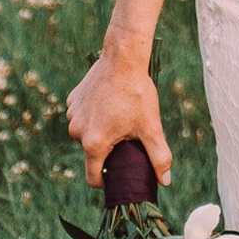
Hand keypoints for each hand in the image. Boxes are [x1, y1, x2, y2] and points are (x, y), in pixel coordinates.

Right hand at [66, 44, 171, 191]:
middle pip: (92, 153)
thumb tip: (165, 181)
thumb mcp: (151, 126)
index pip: (93, 177)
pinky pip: (82, 116)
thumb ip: (159, 156)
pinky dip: (93, 115)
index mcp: (93, 143)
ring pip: (86, 133)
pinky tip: (109, 104)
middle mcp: (77, 131)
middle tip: (126, 139)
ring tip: (118, 118)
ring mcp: (73, 114)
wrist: (123, 57)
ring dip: (99, 131)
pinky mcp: (73, 100)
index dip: (107, 181)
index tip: (119, 175)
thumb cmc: (137, 92)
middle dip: (107, 150)